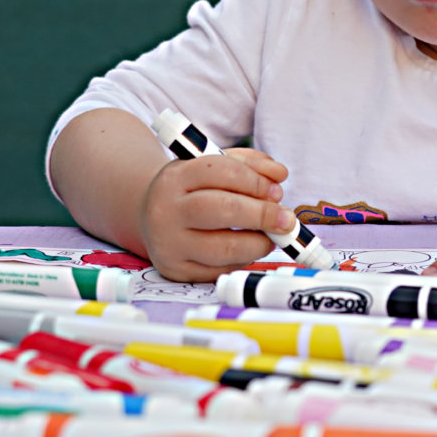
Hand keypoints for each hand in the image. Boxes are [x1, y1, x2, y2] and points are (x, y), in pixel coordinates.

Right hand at [137, 148, 294, 282]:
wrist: (150, 215)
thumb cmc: (191, 189)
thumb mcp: (212, 166)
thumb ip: (249, 165)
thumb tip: (279, 176)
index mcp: (175, 176)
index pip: (220, 172)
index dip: (255, 181)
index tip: (276, 191)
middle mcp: (166, 209)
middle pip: (221, 210)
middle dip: (261, 214)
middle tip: (285, 218)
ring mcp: (169, 243)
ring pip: (223, 248)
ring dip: (257, 243)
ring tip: (271, 237)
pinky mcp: (176, 270)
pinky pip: (219, 269)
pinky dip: (243, 259)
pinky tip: (249, 248)